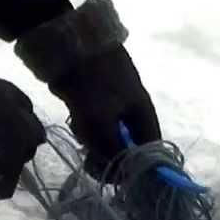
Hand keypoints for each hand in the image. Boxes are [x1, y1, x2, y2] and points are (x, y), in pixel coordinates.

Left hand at [12, 0, 160, 179]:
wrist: (69, 40)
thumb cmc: (92, 82)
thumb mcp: (102, 122)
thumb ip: (113, 150)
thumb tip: (123, 174)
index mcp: (143, 112)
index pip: (150, 149)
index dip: (139, 167)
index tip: (119, 179)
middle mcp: (133, 107)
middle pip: (128, 143)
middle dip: (110, 154)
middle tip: (91, 161)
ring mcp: (115, 99)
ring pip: (108, 133)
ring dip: (94, 139)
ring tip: (81, 132)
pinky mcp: (97, 95)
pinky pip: (95, 120)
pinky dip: (86, 124)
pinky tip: (75, 118)